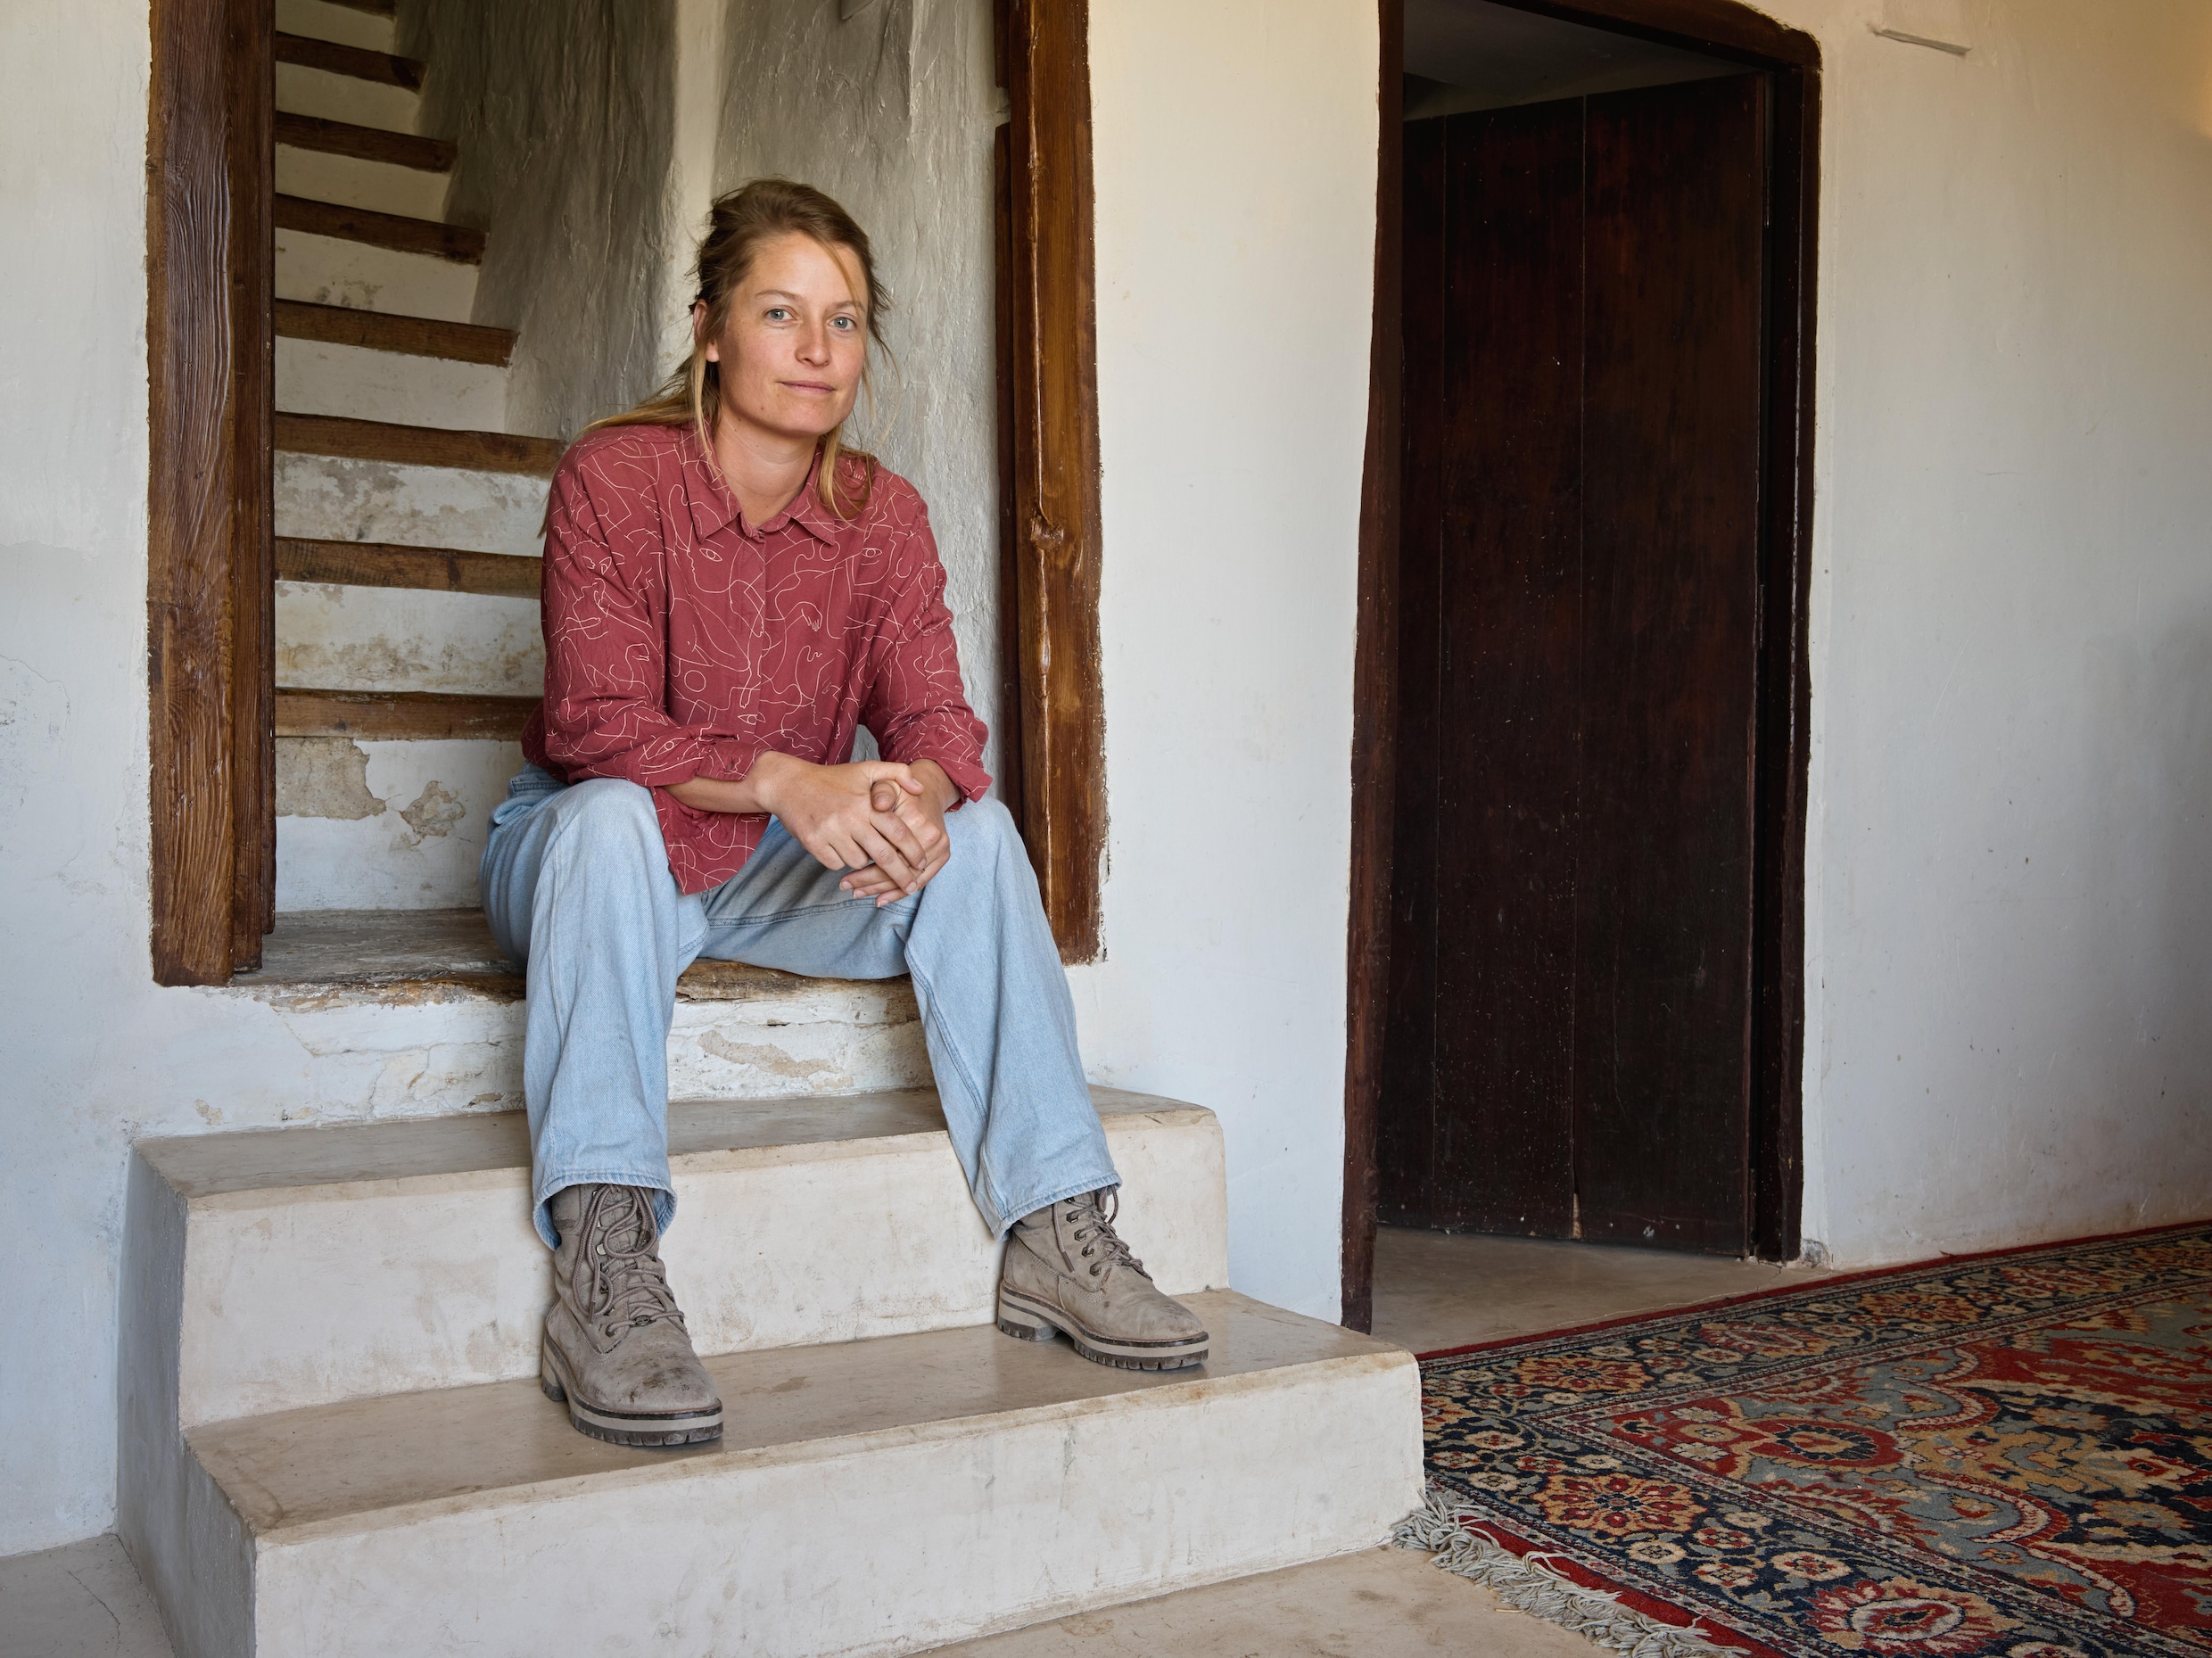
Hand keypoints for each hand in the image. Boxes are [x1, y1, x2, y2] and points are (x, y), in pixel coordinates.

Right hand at [748, 754, 951, 904]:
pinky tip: (838, 846)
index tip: (921, 864)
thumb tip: (921, 788)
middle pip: (883, 855)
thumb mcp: (866, 769)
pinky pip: (836, 864)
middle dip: (901, 874)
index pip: (898, 832)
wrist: (788, 784)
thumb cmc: (832, 779)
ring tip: (859, 846)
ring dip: (863, 861)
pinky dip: (840, 860)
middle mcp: (850, 818)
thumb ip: (898, 773)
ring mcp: (830, 832)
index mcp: (866, 803)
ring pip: (858, 862)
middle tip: (911, 885)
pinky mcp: (813, 843)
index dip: (913, 851)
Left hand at [839, 761, 957, 904]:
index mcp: (917, 820)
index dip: (864, 866)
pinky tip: (881, 899)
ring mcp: (940, 848)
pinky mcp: (943, 855)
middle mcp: (932, 836)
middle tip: (848, 887)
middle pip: (898, 868)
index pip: (888, 852)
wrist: (929, 790)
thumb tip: (878, 803)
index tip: (843, 875)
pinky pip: (921, 880)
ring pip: (908, 878)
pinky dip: (900, 892)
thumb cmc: (901, 790)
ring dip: (882, 889)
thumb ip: (882, 791)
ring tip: (859, 893)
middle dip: (870, 882)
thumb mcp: (888, 784)